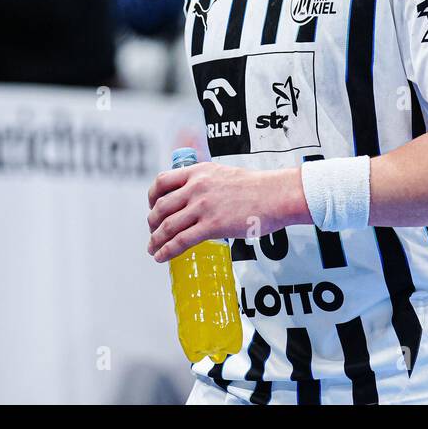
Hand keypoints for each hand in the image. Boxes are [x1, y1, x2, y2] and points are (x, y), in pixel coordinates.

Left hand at [146, 161, 307, 261]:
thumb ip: (207, 182)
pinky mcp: (212, 226)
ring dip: (156, 240)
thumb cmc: (257, 186)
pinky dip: (167, 250)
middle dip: (152, 223)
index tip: (152, 207)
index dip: (152, 197)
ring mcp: (203, 207)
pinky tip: (162, 256)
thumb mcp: (224, 174)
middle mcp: (196, 187)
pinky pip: (181, 241)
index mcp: (198, 172)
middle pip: (161, 207)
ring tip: (153, 249)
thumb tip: (198, 196)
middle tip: (153, 232)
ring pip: (167, 226)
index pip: (162, 181)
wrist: (275, 195)